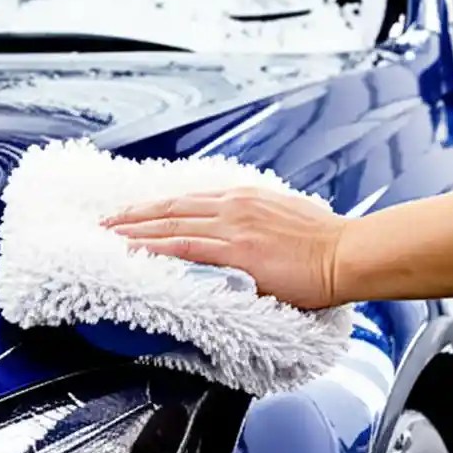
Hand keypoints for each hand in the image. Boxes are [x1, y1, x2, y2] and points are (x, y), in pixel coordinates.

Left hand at [101, 188, 347, 309]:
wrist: (348, 254)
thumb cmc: (326, 245)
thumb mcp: (285, 222)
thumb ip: (256, 227)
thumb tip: (240, 241)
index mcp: (245, 199)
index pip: (188, 201)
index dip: (155, 207)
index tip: (131, 213)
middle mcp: (234, 206)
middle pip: (170, 208)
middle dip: (133, 216)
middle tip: (104, 222)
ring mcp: (233, 227)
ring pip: (170, 224)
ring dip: (134, 230)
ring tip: (107, 236)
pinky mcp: (237, 251)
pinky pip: (184, 246)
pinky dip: (154, 246)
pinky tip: (134, 250)